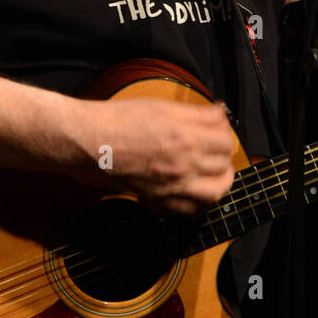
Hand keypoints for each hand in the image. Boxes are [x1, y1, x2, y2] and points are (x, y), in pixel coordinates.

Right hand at [85, 97, 236, 217]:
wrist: (91, 142)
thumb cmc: (120, 120)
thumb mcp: (162, 107)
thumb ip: (196, 113)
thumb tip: (219, 113)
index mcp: (186, 137)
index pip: (226, 139)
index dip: (224, 131)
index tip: (217, 127)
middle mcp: (183, 165)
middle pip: (224, 165)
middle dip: (224, 153)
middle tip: (216, 145)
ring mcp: (172, 186)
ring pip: (215, 192)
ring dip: (220, 180)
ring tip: (215, 170)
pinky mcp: (159, 200)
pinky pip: (190, 210)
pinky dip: (200, 203)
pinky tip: (197, 190)